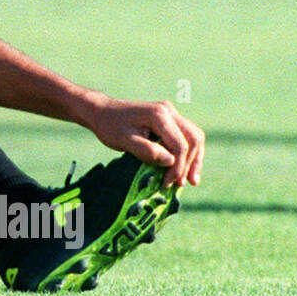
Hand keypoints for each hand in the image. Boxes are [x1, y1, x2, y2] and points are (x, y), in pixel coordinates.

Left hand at [82, 94, 203, 187]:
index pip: (180, 144)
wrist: (102, 112)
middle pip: (194, 138)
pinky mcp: (169, 119)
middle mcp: (169, 111)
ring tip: (191, 180)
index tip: (167, 182)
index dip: (178, 166)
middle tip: (183, 184)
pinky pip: (186, 136)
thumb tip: (171, 161)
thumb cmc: (110, 126)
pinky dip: (188, 153)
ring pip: (194, 137)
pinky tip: (185, 168)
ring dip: (194, 159)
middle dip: (191, 163)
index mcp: (159, 115)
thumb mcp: (124, 140)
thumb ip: (147, 150)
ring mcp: (171, 114)